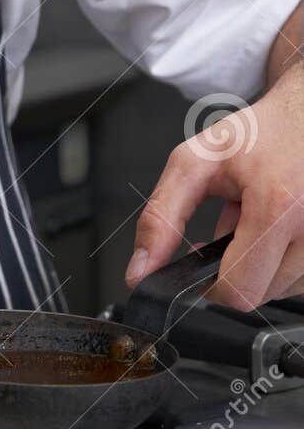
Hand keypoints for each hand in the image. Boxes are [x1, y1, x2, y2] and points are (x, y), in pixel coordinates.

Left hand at [127, 63, 303, 309]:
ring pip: (282, 290)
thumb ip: (161, 217)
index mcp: (278, 207)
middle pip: (259, 294)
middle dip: (236, 265)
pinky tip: (277, 227)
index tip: (202, 253)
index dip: (210, 284)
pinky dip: (284, 260)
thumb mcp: (195, 163)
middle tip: (233, 222)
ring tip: (259, 219)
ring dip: (262, 262)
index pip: (239, 290)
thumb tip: (141, 270)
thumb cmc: (259, 134)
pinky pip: (302, 279)